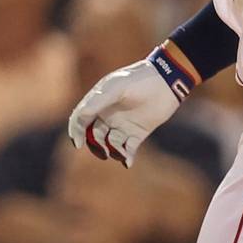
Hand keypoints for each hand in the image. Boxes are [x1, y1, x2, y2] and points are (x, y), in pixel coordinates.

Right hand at [65, 47, 184, 165]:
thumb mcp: (115, 88)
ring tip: (120, 154)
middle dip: (95, 146)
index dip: (76, 132)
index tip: (78, 143)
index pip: (80, 120)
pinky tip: (128, 161)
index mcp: (98, 102)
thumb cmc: (139, 81)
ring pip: (111, 144)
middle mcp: (108, 115)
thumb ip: (96, 102)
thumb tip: (80, 118)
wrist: (167, 81)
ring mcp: (123, 124)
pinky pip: (128, 149)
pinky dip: (126, 157)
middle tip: (103, 152)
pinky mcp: (138, 132)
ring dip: (112, 152)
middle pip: (94, 136)